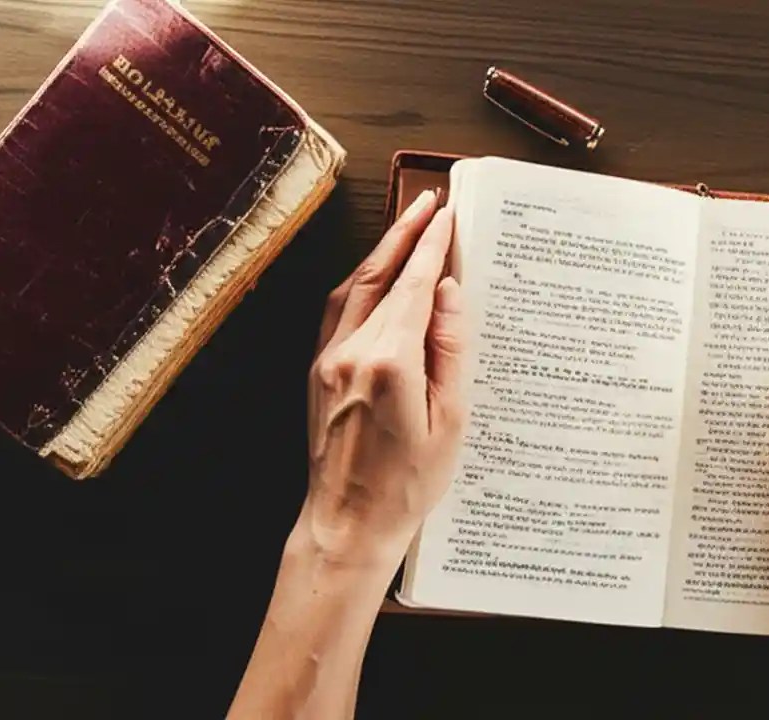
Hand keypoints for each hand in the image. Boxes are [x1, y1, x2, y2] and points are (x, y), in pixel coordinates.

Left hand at [298, 188, 468, 563]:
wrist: (347, 524)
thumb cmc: (407, 485)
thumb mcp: (450, 420)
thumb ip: (450, 350)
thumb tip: (447, 292)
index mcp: (389, 362)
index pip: (413, 286)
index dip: (432, 246)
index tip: (447, 215)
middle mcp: (351, 351)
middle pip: (379, 275)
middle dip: (405, 233)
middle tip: (430, 203)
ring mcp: (328, 360)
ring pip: (354, 288)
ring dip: (381, 252)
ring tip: (407, 228)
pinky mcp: (318, 373)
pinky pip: (339, 311)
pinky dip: (361, 282)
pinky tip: (377, 277)